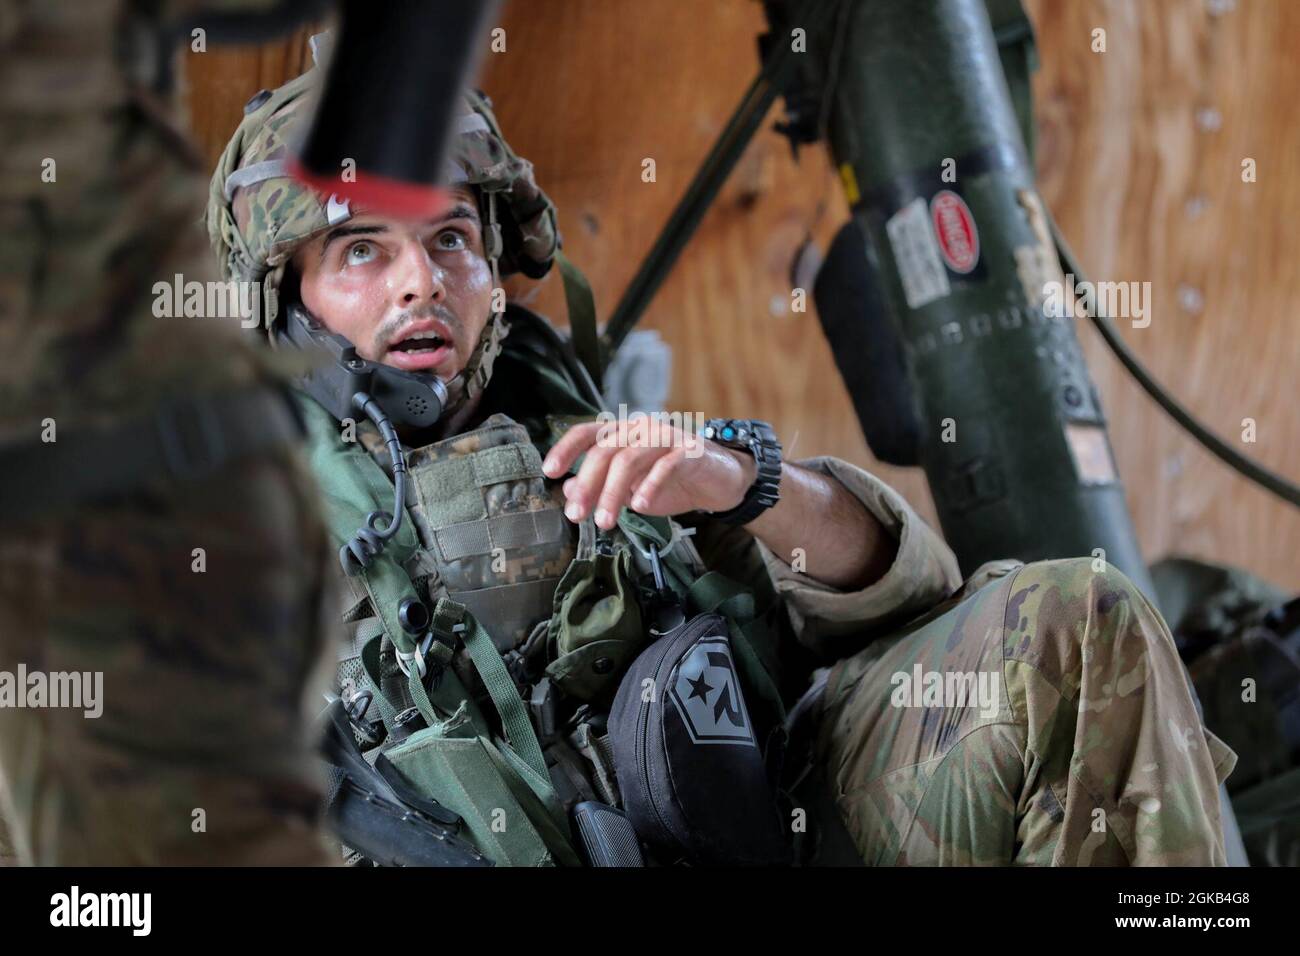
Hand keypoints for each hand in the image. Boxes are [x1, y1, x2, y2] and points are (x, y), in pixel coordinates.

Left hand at [541, 418, 757, 529]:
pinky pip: (665, 465)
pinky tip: (641, 506)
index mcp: (623, 432)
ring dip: (613, 493)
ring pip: (630, 459)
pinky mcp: (689, 450)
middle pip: (605, 450)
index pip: (587, 433)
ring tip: (605, 521)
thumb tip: (569, 491)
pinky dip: (650, 485)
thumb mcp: (630, 488)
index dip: (566, 449)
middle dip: (588, 485)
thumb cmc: (670, 482)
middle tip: (577, 515)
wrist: (718, 481)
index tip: (550, 472)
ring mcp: (665, 436)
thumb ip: (602, 486)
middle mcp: (641, 428)